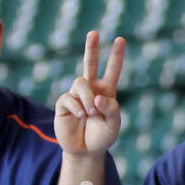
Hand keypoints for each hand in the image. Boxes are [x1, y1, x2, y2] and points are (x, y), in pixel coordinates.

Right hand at [55, 31, 124, 155]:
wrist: (86, 150)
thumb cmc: (102, 136)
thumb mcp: (113, 125)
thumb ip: (110, 110)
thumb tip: (97, 98)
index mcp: (107, 92)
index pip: (112, 70)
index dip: (116, 56)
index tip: (120, 40)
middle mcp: (91, 90)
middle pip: (90, 64)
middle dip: (92, 48)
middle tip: (94, 33)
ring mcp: (77, 95)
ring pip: (80, 82)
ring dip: (87, 98)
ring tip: (90, 113)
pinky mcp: (64, 103)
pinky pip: (69, 97)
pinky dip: (77, 106)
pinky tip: (80, 116)